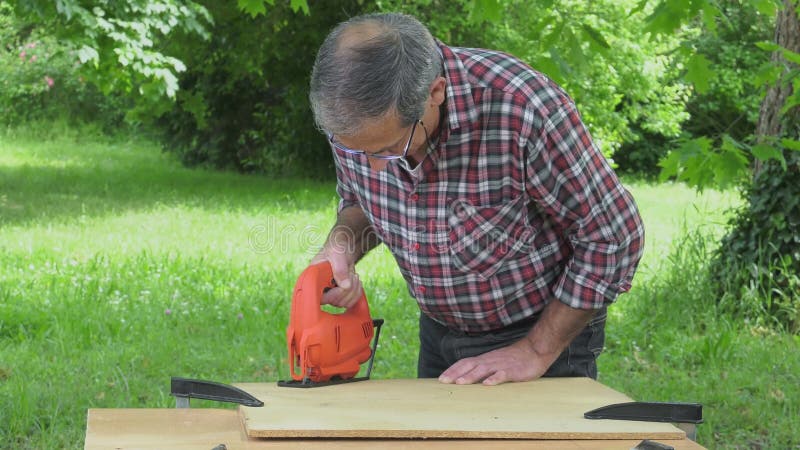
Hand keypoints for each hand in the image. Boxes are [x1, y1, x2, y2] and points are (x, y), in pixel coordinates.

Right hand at [310, 251, 362, 308]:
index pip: (317, 297)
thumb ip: (340, 268)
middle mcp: (318, 289)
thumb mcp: (337, 254)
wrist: (343, 251)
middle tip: (351, 275)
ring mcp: (329, 294)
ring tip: (353, 276)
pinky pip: (349, 303)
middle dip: (347, 288)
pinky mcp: (338, 297)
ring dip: (353, 290)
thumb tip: (345, 286)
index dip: (331, 294)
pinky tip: (355, 282)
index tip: (340, 284)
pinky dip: (356, 293)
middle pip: (333, 301)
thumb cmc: (336, 248)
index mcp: (312, 278)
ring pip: (343, 303)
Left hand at [438, 338, 555, 385]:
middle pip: (469, 365)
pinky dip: (494, 379)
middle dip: (456, 373)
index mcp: (485, 359)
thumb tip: (468, 376)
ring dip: (471, 376)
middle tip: (444, 381)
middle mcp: (490, 361)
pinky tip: (487, 384)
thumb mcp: (495, 362)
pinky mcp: (513, 370)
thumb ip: (483, 368)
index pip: (465, 362)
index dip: (453, 370)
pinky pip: (502, 374)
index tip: (441, 378)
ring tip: (460, 383)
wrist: (534, 350)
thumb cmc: (514, 359)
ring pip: (483, 369)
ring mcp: (501, 365)